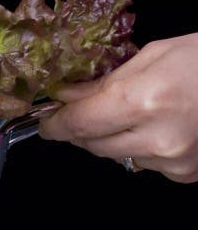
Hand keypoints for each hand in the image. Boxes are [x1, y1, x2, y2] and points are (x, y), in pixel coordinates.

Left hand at [39, 33, 197, 182]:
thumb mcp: (155, 55)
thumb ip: (105, 81)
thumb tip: (66, 96)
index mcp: (145, 100)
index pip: (79, 123)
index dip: (55, 124)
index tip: (45, 121)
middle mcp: (158, 137)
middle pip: (92, 144)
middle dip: (79, 130)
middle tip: (79, 112)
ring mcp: (174, 161)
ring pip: (116, 155)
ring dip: (110, 137)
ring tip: (132, 113)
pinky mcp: (186, 174)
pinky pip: (144, 163)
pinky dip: (140, 147)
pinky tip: (159, 126)